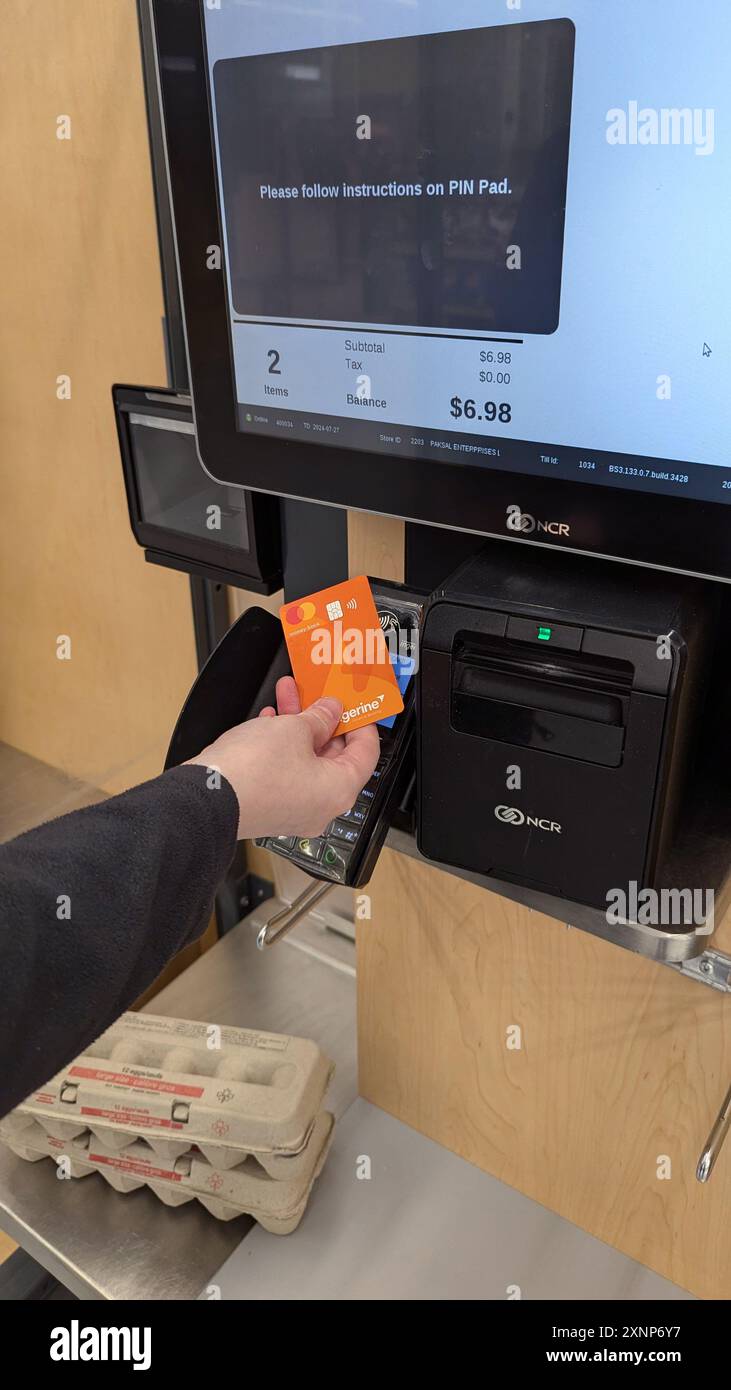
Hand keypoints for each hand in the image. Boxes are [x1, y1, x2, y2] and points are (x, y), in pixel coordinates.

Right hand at [186, 677, 379, 839]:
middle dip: (322, 719)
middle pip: (333, 756)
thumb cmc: (252, 771)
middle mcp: (321, 807)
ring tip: (285, 695)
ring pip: (306, 761)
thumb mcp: (294, 728)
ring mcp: (294, 811)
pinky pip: (285, 773)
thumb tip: (331, 711)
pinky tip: (267, 721)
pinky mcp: (270, 809)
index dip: (361, 723)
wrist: (206, 798)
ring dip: (297, 726)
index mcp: (339, 790)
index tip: (354, 704)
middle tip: (315, 693)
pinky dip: (280, 747)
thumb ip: (319, 717)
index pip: (366, 753)